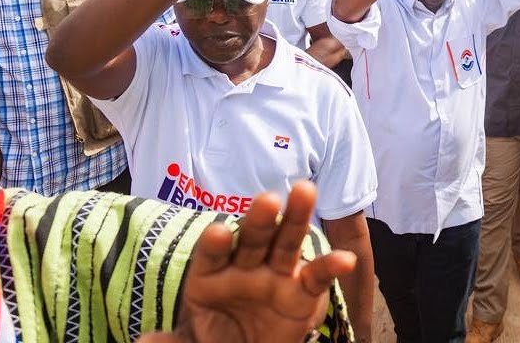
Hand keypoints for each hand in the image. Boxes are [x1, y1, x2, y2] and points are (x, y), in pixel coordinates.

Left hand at [139, 181, 356, 342]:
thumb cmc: (217, 339)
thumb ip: (175, 342)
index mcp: (211, 275)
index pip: (212, 255)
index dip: (215, 245)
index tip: (217, 234)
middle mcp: (245, 267)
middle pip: (252, 238)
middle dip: (258, 219)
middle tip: (266, 198)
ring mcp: (275, 274)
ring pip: (285, 241)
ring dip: (295, 217)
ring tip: (304, 190)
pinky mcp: (302, 289)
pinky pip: (317, 275)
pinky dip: (331, 265)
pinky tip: (344, 258)